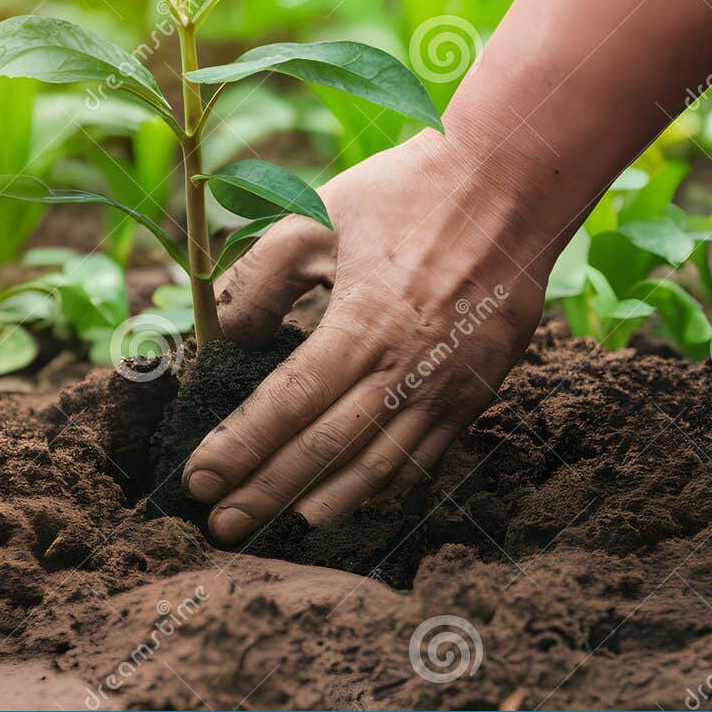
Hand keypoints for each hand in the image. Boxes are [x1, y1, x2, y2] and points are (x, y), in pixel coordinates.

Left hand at [182, 125, 560, 545]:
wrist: (512, 185)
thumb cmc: (407, 194)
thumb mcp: (317, 217)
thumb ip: (261, 279)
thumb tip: (226, 338)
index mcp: (364, 322)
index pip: (288, 404)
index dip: (240, 447)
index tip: (198, 478)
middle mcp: (408, 367)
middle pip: (326, 450)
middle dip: (266, 492)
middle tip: (220, 524)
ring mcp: (449, 387)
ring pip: (378, 468)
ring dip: (323, 504)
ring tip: (278, 526)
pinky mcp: (477, 392)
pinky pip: (424, 458)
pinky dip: (381, 487)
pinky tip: (347, 496)